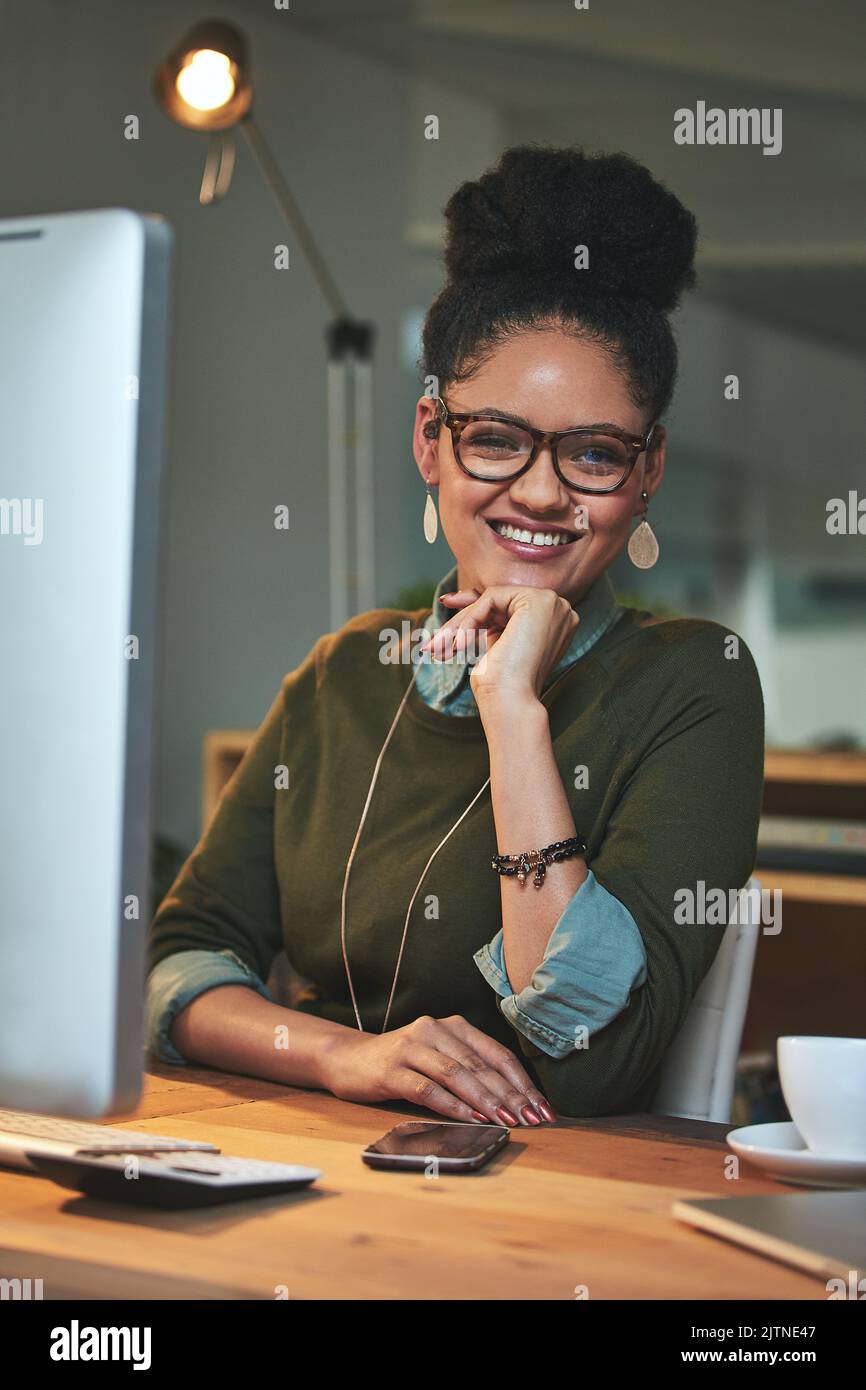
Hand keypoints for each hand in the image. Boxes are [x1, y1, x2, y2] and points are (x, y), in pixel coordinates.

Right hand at [319, 1014, 556, 1125]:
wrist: (347, 1059)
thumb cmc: (402, 1064)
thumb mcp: (438, 1058)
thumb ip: (469, 1070)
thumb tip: (514, 1103)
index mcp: (453, 1026)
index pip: (496, 1054)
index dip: (522, 1082)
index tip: (542, 1108)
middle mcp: (434, 1030)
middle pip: (480, 1065)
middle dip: (510, 1095)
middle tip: (532, 1119)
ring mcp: (411, 1048)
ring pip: (457, 1074)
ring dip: (485, 1101)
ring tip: (507, 1121)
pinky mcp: (391, 1070)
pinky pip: (426, 1089)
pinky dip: (451, 1105)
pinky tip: (468, 1119)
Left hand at [420, 585, 578, 703]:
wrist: (511, 701)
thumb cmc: (502, 684)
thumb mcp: (491, 642)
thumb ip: (483, 616)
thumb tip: (451, 597)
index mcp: (551, 621)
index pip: (507, 606)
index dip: (475, 611)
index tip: (446, 611)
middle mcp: (558, 609)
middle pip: (498, 602)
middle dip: (462, 617)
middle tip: (435, 637)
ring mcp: (552, 603)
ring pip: (492, 599)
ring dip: (461, 622)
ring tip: (440, 645)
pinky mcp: (538, 601)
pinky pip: (491, 598)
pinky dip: (470, 619)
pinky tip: (461, 643)